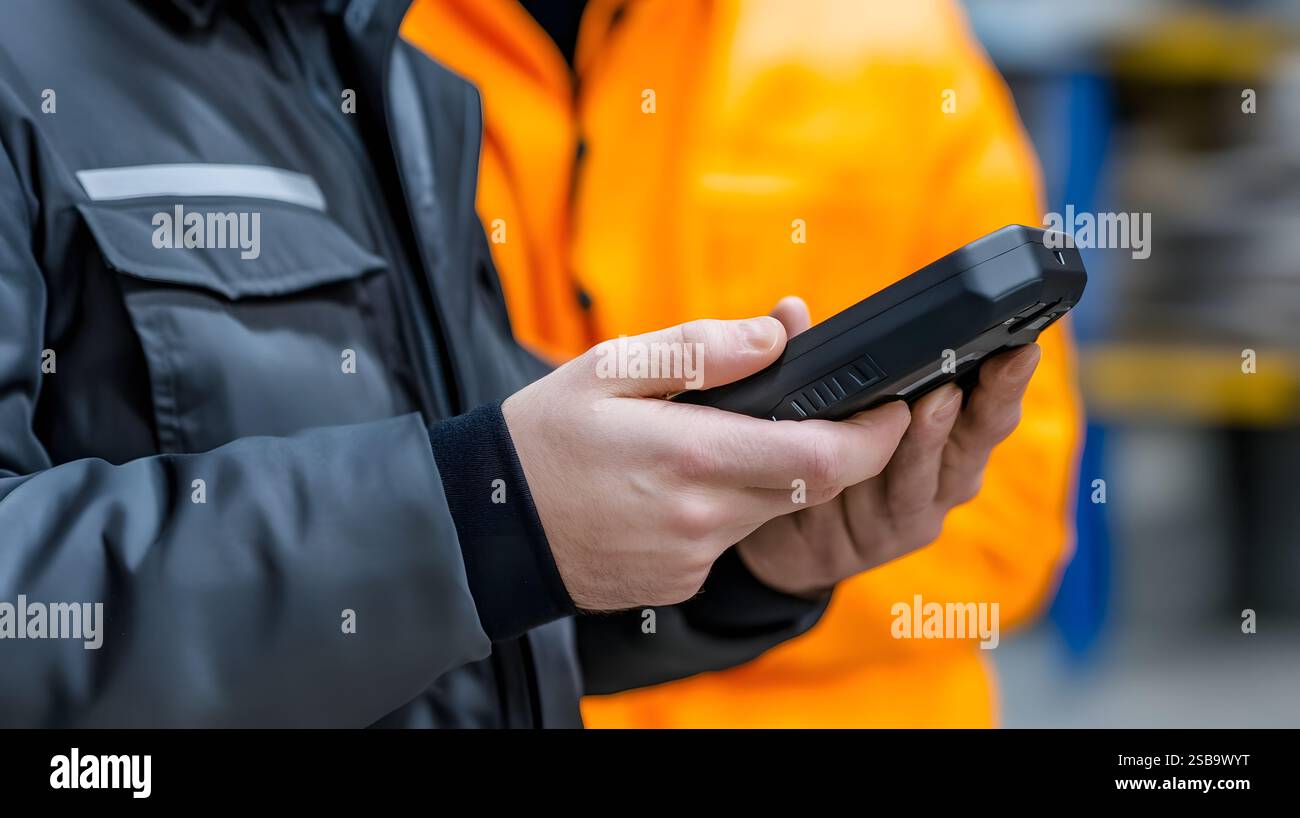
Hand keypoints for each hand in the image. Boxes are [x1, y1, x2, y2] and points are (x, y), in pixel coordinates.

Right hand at [502, 314, 909, 610]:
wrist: (486, 525)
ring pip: (766, 511)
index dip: (876, 436)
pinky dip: (720, 509)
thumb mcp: (612, 367)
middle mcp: (704, 519)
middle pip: (807, 486)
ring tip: (703, 443)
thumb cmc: (544, 435)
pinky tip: (668, 490)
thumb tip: (780, 332)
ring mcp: (692, 560)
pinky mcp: (678, 584)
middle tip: (798, 408)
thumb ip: (703, 349)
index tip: (893, 408)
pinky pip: (726, 541)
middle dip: (822, 448)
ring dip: (762, 475)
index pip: (825, 458)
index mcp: (695, 456)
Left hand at [736, 297, 1040, 596]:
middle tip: (1008, 356)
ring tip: (942, 396)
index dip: (1006, 368)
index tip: (1024, 334)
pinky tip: (889, 451)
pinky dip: (900, 477)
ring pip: (939, 469)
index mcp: (939, 429)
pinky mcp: (888, 539)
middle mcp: (941, 469)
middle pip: (980, 431)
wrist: (776, 541)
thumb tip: (792, 307)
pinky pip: (899, 504)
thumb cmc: (810, 460)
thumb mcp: (815, 407)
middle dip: (996, 394)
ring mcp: (918, 506)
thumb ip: (813, 360)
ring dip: (939, 433)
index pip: (983, 393)